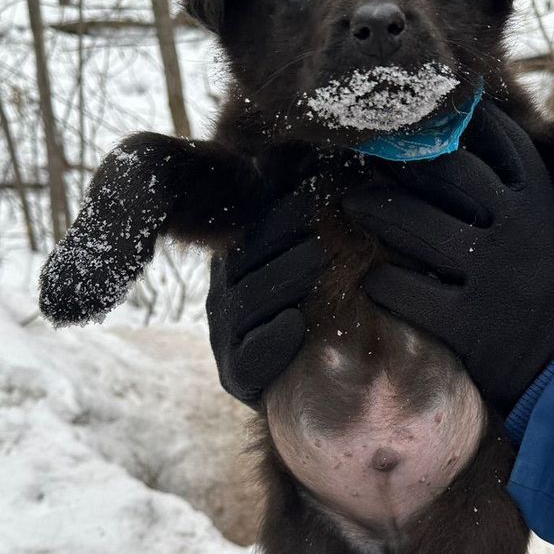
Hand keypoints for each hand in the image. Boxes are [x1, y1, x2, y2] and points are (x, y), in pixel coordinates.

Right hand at [207, 191, 324, 408]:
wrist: (322, 391)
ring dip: (283, 280)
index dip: (286, 208)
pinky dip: (271, 341)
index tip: (323, 188)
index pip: (254, 228)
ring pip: (243, 304)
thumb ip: (312, 222)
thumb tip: (323, 162)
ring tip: (323, 260)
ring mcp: (226, 340)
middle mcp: (225, 299)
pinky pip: (247, 360)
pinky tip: (297, 324)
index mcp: (240, 266)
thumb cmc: (326, 317)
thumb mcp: (319, 266)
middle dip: (286, 238)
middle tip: (329, 223)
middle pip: (245, 261)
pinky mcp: (235, 378)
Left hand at [344, 101, 553, 414]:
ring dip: (376, 210)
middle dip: (400, 160)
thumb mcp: (547, 228)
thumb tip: (459, 139)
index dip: (449, 121)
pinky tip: (369, 276)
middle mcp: (518, 230)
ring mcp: (492, 277)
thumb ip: (513, 190)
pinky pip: (405, 290)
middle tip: (364, 155)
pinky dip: (380, 280)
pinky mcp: (466, 324)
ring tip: (351, 203)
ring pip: (418, 227)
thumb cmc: (547, 289)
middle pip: (446, 173)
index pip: (494, 140)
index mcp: (540, 201)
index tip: (412, 113)